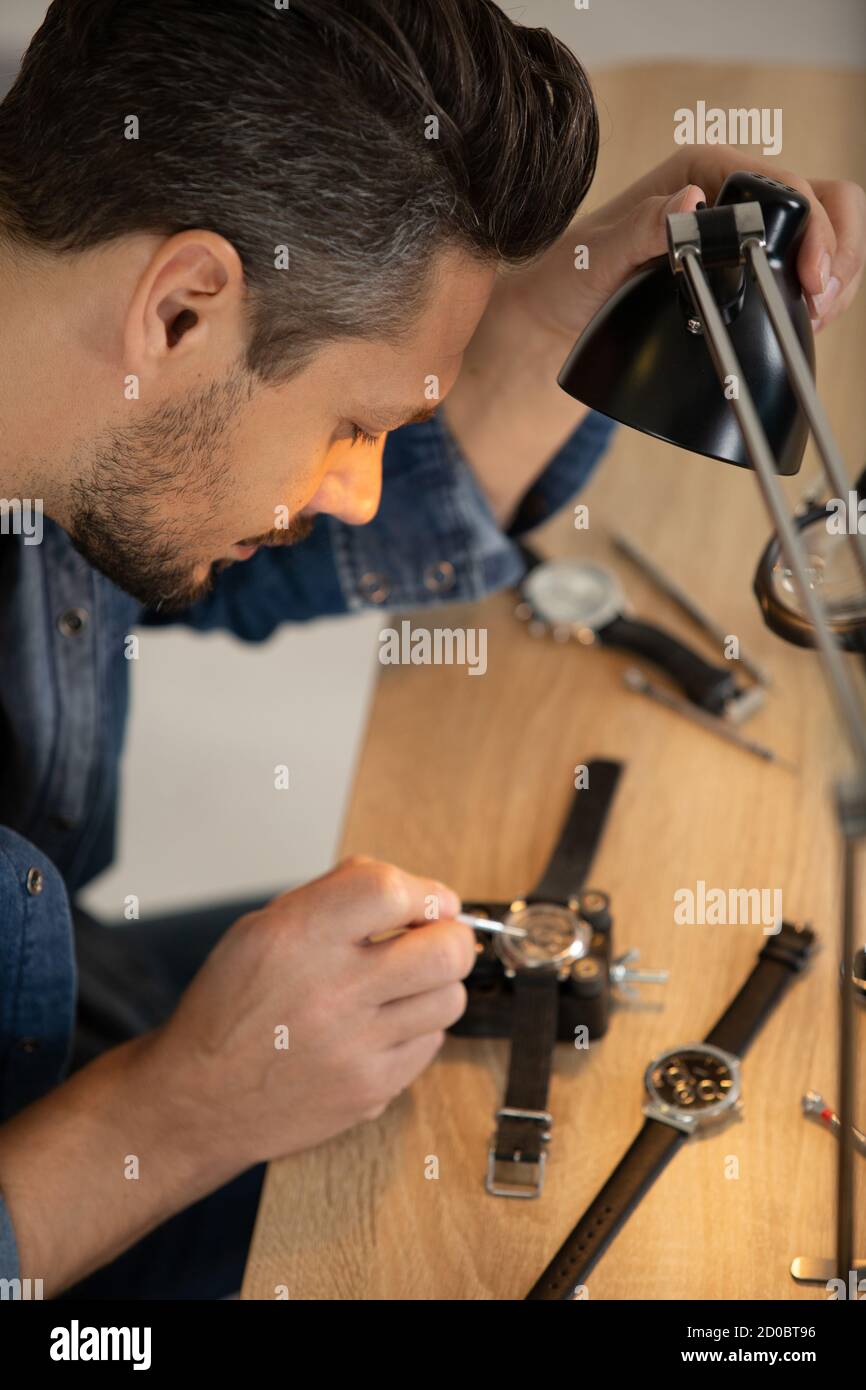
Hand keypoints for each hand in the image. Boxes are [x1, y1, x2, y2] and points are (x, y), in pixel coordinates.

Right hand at [150, 857, 474, 1168]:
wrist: (197, 1100)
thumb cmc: (228, 1009)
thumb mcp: (259, 929)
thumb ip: (331, 898)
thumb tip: (403, 889)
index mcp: (299, 937)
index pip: (390, 890)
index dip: (426, 890)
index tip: (432, 900)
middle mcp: (331, 990)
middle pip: (445, 950)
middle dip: (451, 936)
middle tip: (435, 938)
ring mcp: (355, 1046)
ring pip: (449, 999)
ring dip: (436, 984)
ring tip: (405, 984)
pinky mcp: (370, 1089)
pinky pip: (430, 1045)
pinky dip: (418, 1028)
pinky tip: (385, 1023)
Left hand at [504, 145, 864, 342]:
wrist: (561, 312)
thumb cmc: (571, 276)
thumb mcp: (596, 254)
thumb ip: (640, 227)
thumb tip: (690, 200)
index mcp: (701, 172)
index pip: (783, 184)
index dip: (810, 226)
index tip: (810, 277)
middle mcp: (728, 193)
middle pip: (820, 201)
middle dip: (837, 249)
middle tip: (819, 302)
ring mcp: (742, 229)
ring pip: (822, 233)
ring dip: (835, 274)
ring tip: (814, 317)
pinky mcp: (745, 264)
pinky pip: (802, 268)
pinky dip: (815, 295)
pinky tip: (800, 323)